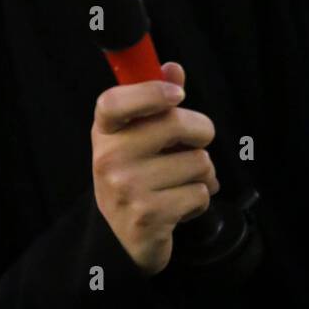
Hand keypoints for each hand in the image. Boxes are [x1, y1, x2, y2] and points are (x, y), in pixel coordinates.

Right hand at [91, 60, 219, 276]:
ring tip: (182, 182)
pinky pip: (201, 193)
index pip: (115, 101)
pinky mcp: (149, 216)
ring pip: (198, 162)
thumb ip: (155, 101)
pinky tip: (180, 205)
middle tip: (195, 144)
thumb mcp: (135, 138)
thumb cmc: (133, 178)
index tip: (177, 94)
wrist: (121, 239)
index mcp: (105, 132)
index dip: (150, 92)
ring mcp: (127, 188)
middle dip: (201, 133)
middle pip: (177, 124)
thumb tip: (173, 68)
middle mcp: (109, 158)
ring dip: (203, 173)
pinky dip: (201, 199)